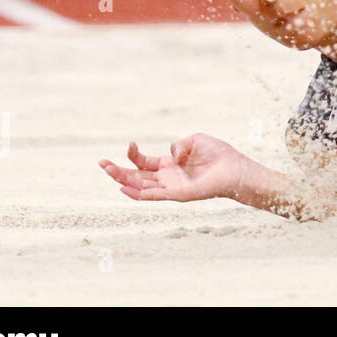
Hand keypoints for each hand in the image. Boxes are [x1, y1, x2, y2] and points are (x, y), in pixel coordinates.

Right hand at [100, 135, 248, 202]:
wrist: (234, 169)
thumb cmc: (218, 154)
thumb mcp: (195, 140)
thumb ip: (179, 144)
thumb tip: (171, 155)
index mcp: (169, 164)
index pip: (143, 162)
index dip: (133, 154)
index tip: (129, 144)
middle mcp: (167, 177)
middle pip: (136, 176)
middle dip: (118, 171)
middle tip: (101, 163)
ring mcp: (170, 187)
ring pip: (140, 186)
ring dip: (123, 180)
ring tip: (107, 171)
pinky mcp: (176, 195)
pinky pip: (153, 196)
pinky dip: (138, 193)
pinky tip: (124, 188)